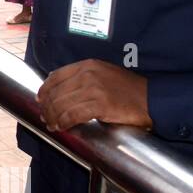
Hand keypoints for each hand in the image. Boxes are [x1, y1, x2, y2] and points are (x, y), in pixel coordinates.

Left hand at [37, 60, 151, 131]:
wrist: (151, 99)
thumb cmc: (128, 89)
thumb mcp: (104, 73)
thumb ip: (83, 76)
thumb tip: (60, 86)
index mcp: (87, 65)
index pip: (55, 76)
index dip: (44, 90)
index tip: (41, 99)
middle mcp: (88, 74)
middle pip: (56, 92)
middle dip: (47, 107)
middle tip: (45, 117)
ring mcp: (93, 89)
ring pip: (61, 105)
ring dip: (53, 117)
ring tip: (52, 124)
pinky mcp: (99, 105)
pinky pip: (72, 115)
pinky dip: (64, 122)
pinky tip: (61, 127)